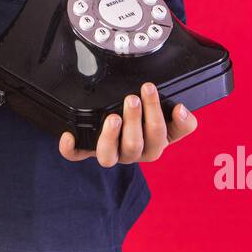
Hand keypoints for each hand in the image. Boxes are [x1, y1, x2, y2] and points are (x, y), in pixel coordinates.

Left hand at [59, 82, 197, 165]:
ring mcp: (110, 153)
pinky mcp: (88, 151)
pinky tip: (69, 135)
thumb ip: (182, 121)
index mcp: (154, 146)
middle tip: (132, 98)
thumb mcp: (170, 124)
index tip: (158, 95)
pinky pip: (77, 155)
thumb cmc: (148, 125)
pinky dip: (71, 148)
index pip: (160, 137)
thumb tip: (182, 110)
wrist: (124, 131)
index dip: (159, 117)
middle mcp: (132, 153)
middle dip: (135, 120)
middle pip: (135, 145)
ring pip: (108, 156)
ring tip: (113, 117)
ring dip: (110, 136)